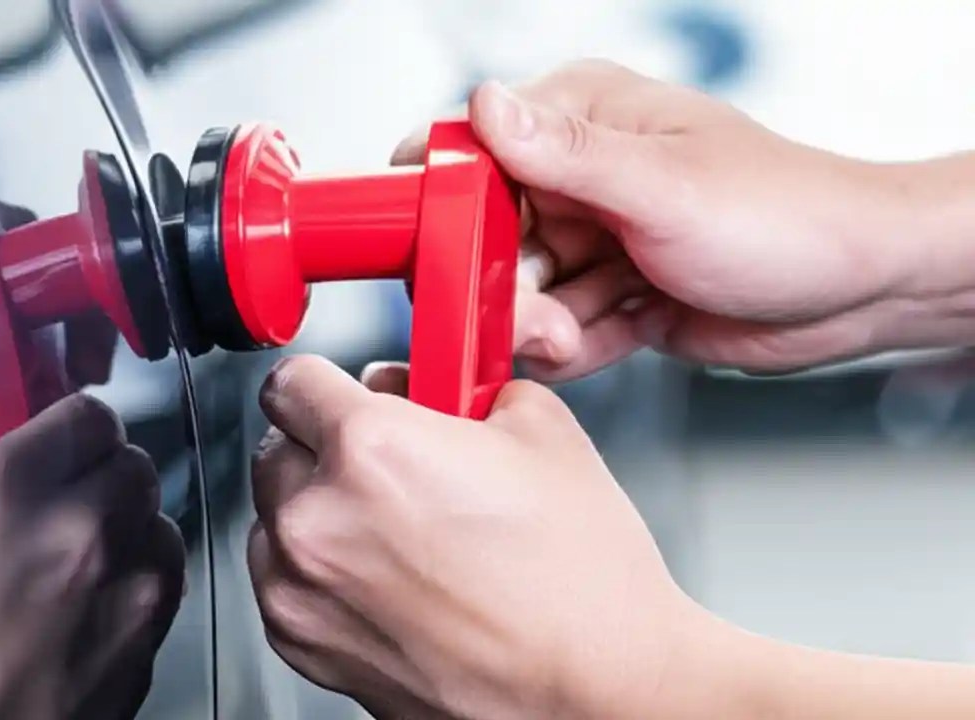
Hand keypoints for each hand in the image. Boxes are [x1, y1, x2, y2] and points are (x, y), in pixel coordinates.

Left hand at [0, 190, 118, 504]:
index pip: (6, 223)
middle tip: (84, 345)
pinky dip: (89, 352)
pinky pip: (78, 334)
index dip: (39, 245)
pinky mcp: (38, 342)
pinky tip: (86, 379)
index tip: (58, 283)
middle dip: (78, 299)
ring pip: (74, 298)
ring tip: (88, 373)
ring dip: (91, 331)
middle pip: (52, 261)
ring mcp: (15, 306)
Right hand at [0, 395, 183, 719]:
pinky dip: (149, 563)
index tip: (75, 447)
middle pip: (134, 458)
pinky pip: (170, 557)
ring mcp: (129, 565)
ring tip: (101, 551)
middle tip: (88, 501)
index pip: (89, 413)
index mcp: (12, 485)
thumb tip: (37, 451)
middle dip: (111, 473)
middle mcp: (79, 515)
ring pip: (158, 506)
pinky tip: (118, 586)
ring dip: (134, 520)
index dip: (83, 429)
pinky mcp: (160, 608)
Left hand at [247, 355, 703, 719]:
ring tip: (398, 530)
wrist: (595, 689)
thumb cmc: (579, 578)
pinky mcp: (303, 645)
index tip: (347, 396)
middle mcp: (318, 518)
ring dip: (317, 510)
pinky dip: (321, 571)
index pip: (294, 379)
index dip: (329, 383)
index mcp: (370, 448)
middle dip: (324, 446)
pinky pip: (285, 581)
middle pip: (278, 446)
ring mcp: (301, 590)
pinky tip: (392, 578)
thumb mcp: (539, 429)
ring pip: (275, 518)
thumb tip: (431, 384)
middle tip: (390, 462)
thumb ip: (462, 385)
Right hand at [397, 61, 974, 378]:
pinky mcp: (611, 294)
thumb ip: (564, 154)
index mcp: (582, 117)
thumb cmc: (785, 215)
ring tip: (574, 332)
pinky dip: (572, 346)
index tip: (436, 251)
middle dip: (501, 285)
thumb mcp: (663, 185)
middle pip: (485, 235)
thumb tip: (482, 106)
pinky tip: (603, 339)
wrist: (860, 289)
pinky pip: (558, 329)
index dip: (444, 201)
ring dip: (539, 324)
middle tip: (532, 314)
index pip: (472, 148)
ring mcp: (594, 237)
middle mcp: (580, 175)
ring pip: (520, 291)